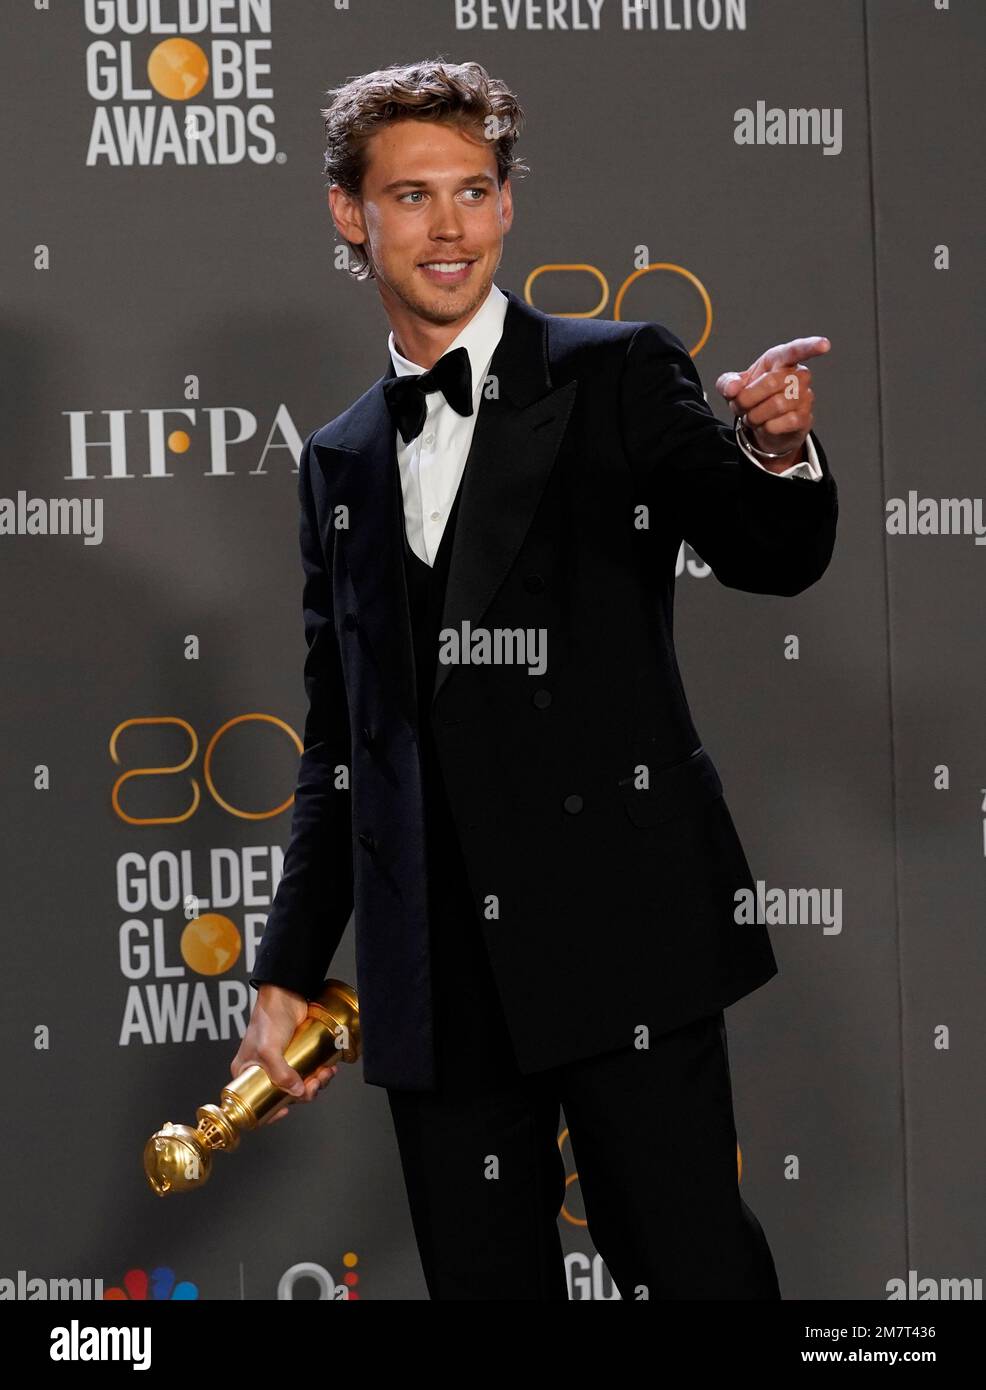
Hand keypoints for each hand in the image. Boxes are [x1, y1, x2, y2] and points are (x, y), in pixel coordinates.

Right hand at [231, 984, 339, 1126]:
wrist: (286, 994)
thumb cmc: (268, 1019)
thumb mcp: (268, 1050)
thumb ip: (280, 1074)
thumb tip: (297, 1093)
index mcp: (246, 1073)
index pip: (253, 1102)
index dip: (270, 1112)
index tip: (286, 1111)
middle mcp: (263, 1070)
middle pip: (284, 1095)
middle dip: (303, 1093)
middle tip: (314, 1084)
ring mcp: (282, 1063)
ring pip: (300, 1085)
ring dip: (316, 1083)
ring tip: (324, 1073)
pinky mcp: (298, 1055)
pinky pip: (310, 1072)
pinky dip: (320, 1073)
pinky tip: (328, 1068)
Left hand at [716, 336, 829, 468]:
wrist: (761, 427)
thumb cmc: (752, 397)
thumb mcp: (732, 387)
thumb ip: (728, 382)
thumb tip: (733, 388)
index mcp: (780, 360)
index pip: (796, 350)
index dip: (810, 347)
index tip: (824, 345)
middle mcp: (798, 374)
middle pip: (771, 382)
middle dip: (747, 398)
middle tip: (741, 406)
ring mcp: (804, 396)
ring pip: (778, 404)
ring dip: (756, 415)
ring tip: (753, 416)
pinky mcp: (805, 417)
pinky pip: (786, 422)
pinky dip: (768, 427)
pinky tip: (766, 426)